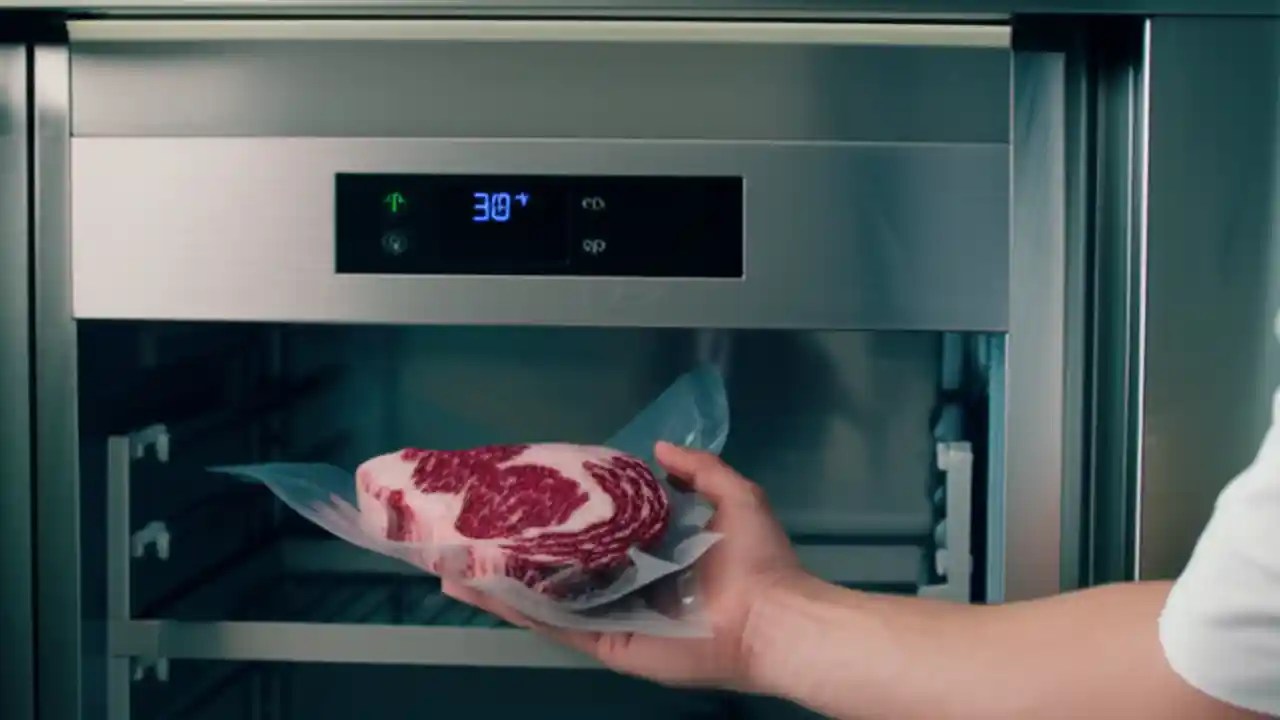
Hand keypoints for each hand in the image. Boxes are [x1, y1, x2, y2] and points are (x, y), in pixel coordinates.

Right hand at [441, 440, 804, 690]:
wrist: (772, 617)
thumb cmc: (756, 560)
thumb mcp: (732, 496)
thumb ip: (698, 470)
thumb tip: (657, 449)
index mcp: (651, 559)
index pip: (591, 540)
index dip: (557, 524)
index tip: (521, 502)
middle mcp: (625, 590)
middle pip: (556, 573)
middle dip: (512, 558)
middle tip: (468, 536)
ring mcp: (612, 620)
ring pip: (543, 602)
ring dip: (495, 585)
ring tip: (447, 566)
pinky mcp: (607, 645)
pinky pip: (555, 627)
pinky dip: (515, 610)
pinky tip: (478, 589)